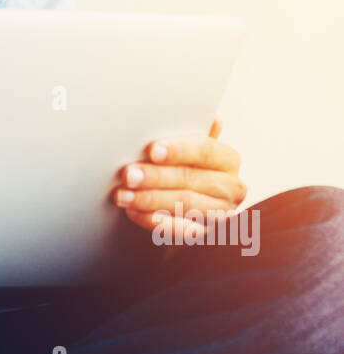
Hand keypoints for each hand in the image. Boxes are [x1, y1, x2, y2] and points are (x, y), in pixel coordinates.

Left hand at [111, 118, 247, 241]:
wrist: (187, 204)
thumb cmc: (184, 166)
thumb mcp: (188, 148)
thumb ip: (192, 133)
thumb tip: (212, 119)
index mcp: (228, 159)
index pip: (205, 150)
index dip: (178, 150)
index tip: (152, 150)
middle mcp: (231, 187)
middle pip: (191, 179)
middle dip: (156, 177)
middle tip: (128, 174)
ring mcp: (221, 213)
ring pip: (185, 204)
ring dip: (150, 199)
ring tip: (122, 195)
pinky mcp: (206, 234)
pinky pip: (180, 230)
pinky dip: (155, 221)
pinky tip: (133, 212)